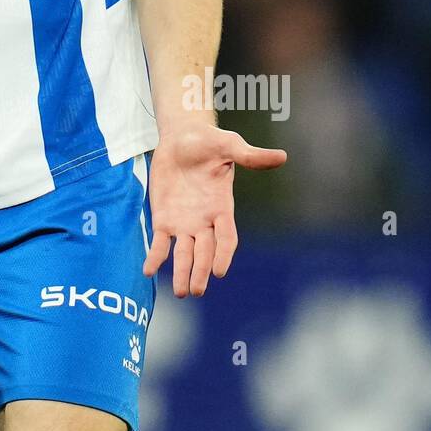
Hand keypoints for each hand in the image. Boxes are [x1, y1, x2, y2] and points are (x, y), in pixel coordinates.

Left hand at [143, 121, 286, 296]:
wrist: (181, 137)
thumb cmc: (209, 141)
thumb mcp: (229, 146)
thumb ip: (250, 156)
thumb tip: (282, 156)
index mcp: (222, 207)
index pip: (226, 237)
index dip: (224, 254)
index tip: (220, 270)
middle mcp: (204, 221)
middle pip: (205, 252)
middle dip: (201, 271)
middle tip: (196, 291)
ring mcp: (184, 222)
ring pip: (184, 254)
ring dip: (182, 272)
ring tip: (182, 293)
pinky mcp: (164, 218)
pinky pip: (160, 243)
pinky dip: (155, 257)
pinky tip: (148, 271)